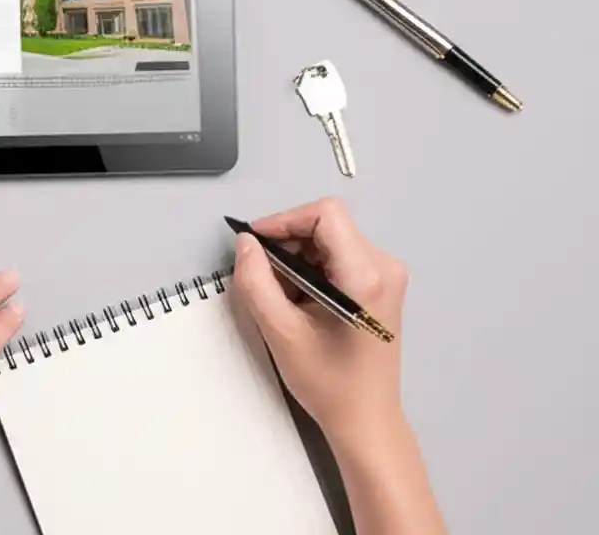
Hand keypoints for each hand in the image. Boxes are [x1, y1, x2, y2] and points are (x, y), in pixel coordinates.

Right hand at [232, 198, 445, 533]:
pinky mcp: (381, 287)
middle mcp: (384, 266)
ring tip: (281, 298)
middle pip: (327, 226)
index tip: (255, 244)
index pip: (326, 214)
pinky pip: (339, 259)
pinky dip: (312, 272)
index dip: (284, 220)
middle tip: (262, 278)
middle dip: (288, 245)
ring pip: (330, 242)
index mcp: (366, 274)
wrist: (366, 419)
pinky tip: (300, 304)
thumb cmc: (328, 382)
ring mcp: (386, 276)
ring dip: (298, 261)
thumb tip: (245, 243)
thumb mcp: (280, 331)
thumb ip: (256, 281)